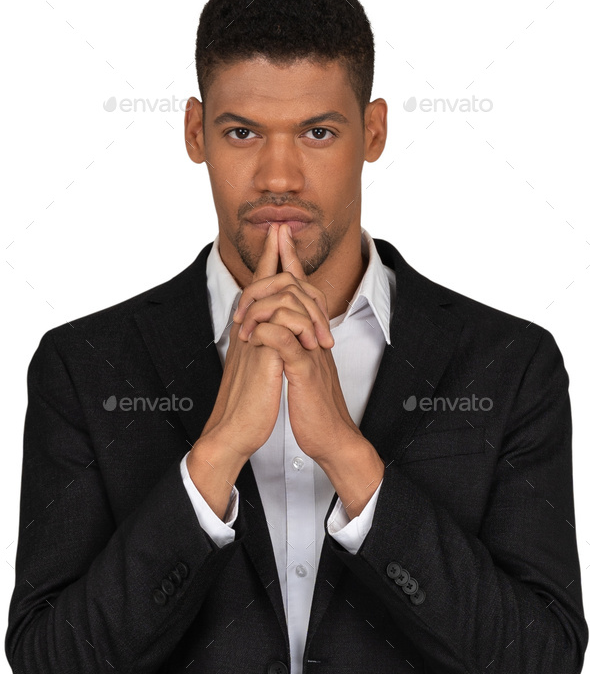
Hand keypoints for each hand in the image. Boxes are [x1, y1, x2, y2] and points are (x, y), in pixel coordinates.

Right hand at [186, 224, 285, 516]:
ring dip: (303, 297)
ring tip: (318, 316)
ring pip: (276, 296)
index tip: (277, 232)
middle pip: (263, 279)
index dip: (268, 258)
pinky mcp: (263, 355)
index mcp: (250, 332)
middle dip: (278, 254)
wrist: (233, 433)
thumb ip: (269, 347)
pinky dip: (301, 322)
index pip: (259, 287)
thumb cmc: (249, 407)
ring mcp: (254, 340)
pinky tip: (314, 336)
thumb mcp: (262, 369)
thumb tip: (279, 336)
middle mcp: (248, 329)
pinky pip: (282, 323)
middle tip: (285, 233)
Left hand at [234, 223, 383, 513]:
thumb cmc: (315, 409)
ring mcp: (311, 352)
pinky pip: (285, 341)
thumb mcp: (302, 370)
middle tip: (258, 263)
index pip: (304, 290)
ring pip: (291, 308)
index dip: (292, 260)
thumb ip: (293, 347)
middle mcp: (315, 337)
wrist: (332, 439)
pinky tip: (252, 335)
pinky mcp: (304, 372)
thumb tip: (280, 332)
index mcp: (312, 335)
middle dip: (279, 266)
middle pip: (299, 288)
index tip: (281, 234)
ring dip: (262, 306)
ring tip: (243, 320)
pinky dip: (267, 332)